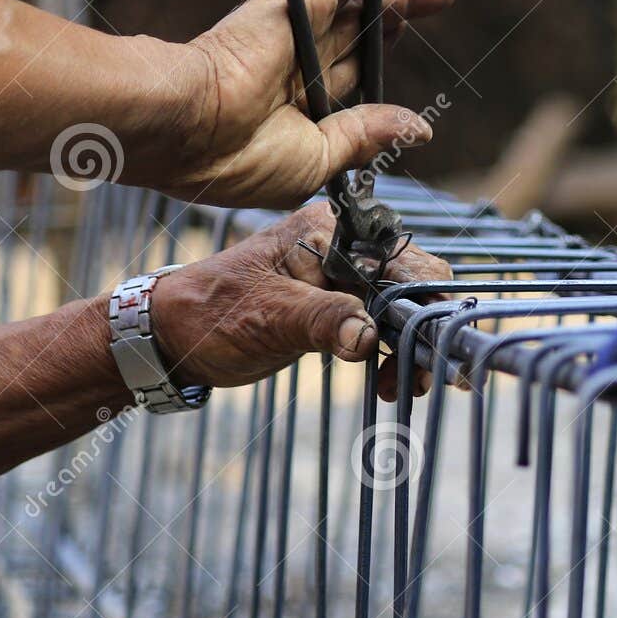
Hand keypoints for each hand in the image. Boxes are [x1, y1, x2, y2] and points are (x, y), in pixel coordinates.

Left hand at [149, 205, 451, 400]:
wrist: (174, 336)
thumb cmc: (211, 314)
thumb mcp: (268, 317)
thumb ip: (322, 320)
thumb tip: (369, 336)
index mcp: (330, 231)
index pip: (401, 261)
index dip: (428, 302)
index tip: (442, 344)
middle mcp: (344, 245)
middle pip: (411, 283)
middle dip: (423, 329)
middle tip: (425, 376)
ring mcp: (342, 275)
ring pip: (401, 308)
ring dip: (408, 347)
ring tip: (401, 386)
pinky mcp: (337, 303)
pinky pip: (381, 324)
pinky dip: (390, 352)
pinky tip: (388, 381)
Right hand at [150, 0, 460, 207]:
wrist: (191, 134)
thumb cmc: (238, 159)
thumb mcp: (318, 159)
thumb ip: (365, 137)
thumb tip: (418, 129)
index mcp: (299, 96)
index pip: (354, 62)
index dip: (385, 41)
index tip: (410, 28)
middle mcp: (300, 52)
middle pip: (367, 17)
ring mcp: (299, 21)